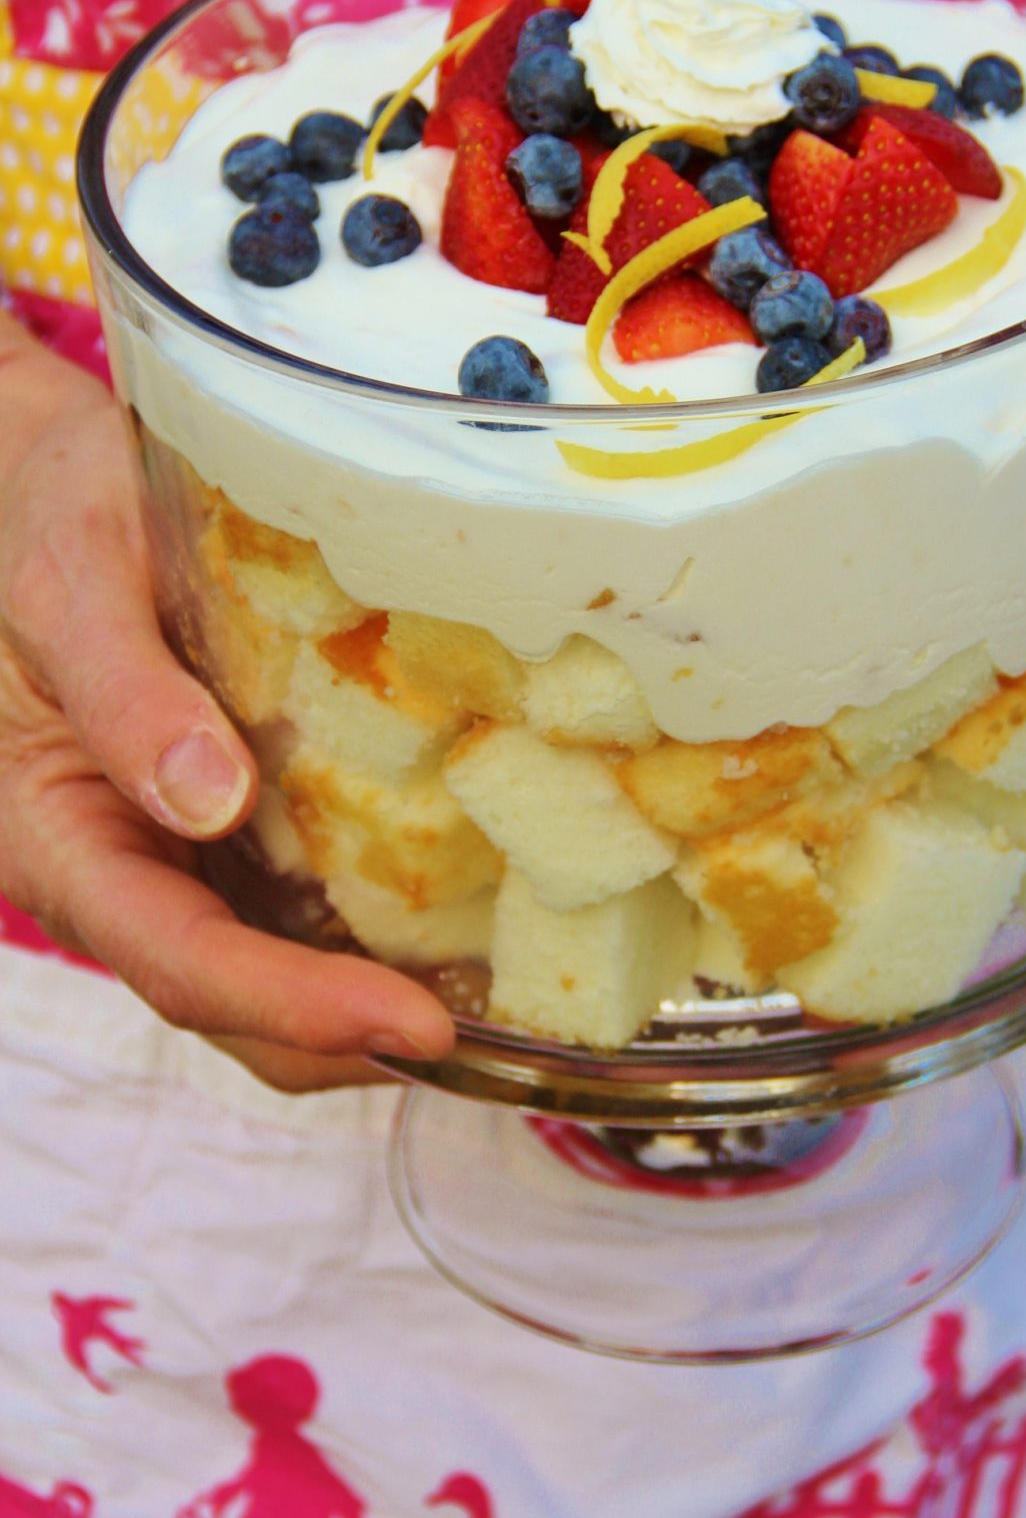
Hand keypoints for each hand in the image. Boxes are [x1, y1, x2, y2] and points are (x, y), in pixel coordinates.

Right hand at [0, 322, 453, 1089]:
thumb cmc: (36, 513)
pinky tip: (456, 925)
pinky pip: (291, 905)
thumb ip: (126, 696)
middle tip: (484, 1039)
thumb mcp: (69, 581)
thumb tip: (210, 801)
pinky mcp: (221, 821)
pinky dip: (368, 933)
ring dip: (365, 1009)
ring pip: (268, 973)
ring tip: (489, 1010)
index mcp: (57, 837)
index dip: (294, 1005)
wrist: (32, 477)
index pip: (180, 961)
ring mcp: (171, 854)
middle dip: (350, 1040)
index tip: (407, 1023)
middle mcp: (117, 872)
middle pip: (232, 1004)